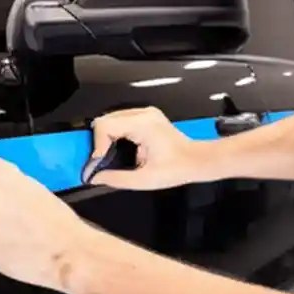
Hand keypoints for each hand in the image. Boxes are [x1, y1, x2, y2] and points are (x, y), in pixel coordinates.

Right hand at [86, 107, 212, 189]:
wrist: (197, 161)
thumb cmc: (177, 168)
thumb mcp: (144, 180)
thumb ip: (116, 179)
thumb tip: (96, 177)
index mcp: (142, 125)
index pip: (104, 126)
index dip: (97, 145)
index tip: (99, 162)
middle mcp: (143, 115)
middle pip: (105, 120)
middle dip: (99, 142)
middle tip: (101, 160)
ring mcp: (145, 113)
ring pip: (111, 119)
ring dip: (106, 137)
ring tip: (109, 155)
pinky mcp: (146, 117)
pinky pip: (120, 120)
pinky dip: (115, 134)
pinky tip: (120, 148)